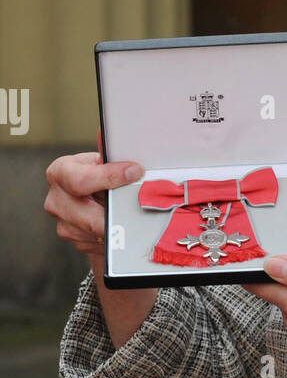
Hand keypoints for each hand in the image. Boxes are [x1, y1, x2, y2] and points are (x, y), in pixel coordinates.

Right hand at [44, 127, 143, 260]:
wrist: (93, 205)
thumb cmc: (100, 178)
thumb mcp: (103, 163)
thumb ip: (109, 156)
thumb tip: (112, 134)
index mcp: (60, 173)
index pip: (81, 180)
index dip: (110, 177)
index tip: (135, 171)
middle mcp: (56, 200)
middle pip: (91, 217)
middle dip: (119, 213)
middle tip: (140, 206)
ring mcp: (64, 224)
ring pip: (100, 233)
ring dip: (119, 226)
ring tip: (129, 214)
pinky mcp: (75, 241)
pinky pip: (101, 243)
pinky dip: (115, 237)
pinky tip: (120, 227)